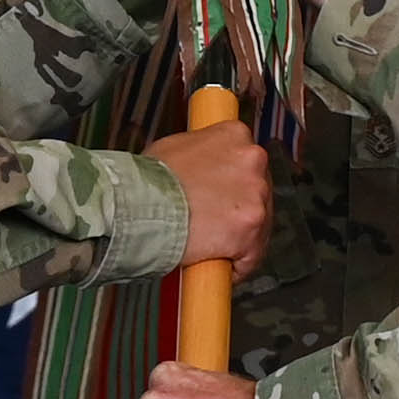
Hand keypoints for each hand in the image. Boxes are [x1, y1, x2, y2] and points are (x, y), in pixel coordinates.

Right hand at [146, 117, 269, 273]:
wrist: (139, 205)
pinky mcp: (252, 225)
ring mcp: (256, 193)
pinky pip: (252, 254)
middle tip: (213, 223)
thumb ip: (202, 155)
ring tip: (210, 243)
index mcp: (235, 135)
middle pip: (258, 194)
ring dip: (238, 239)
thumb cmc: (148, 180)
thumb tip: (203, 167)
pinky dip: (237, 263)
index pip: (247, 164)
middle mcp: (252, 159)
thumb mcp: (175, 148)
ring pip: (259, 225)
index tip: (225, 198)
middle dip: (238, 212)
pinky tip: (217, 261)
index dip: (234, 186)